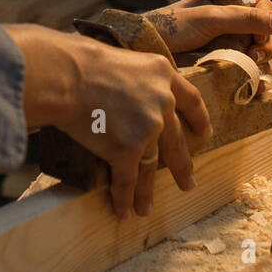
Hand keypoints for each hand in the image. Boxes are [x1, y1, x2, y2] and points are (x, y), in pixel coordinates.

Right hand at [5, 25, 211, 219]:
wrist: (66, 75)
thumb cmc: (81, 61)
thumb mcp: (120, 60)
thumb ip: (132, 80)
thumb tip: (121, 94)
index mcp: (162, 74)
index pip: (191, 99)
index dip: (199, 118)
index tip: (205, 134)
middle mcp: (162, 102)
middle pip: (175, 140)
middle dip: (181, 166)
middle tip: (187, 183)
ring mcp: (147, 127)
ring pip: (150, 166)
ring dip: (146, 191)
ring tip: (146, 210)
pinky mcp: (127, 149)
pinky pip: (126, 179)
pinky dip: (124, 197)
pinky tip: (124, 211)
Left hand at [142, 0, 271, 70]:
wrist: (139, 52)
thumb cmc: (169, 28)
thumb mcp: (209, 19)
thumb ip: (246, 19)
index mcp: (225, 2)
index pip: (261, 8)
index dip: (266, 22)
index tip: (257, 38)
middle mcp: (227, 24)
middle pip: (264, 34)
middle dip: (264, 47)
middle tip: (253, 57)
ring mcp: (223, 48)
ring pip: (256, 58)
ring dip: (259, 67)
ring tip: (251, 74)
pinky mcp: (218, 70)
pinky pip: (244, 76)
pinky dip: (252, 83)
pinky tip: (253, 90)